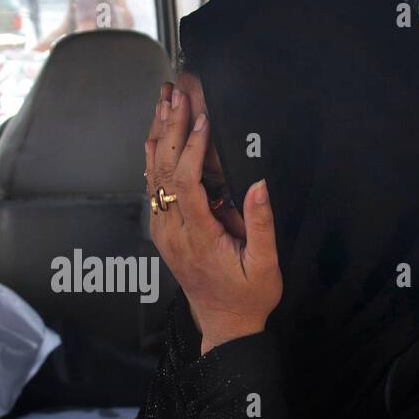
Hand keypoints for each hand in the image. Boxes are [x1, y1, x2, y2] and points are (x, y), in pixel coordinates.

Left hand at [145, 83, 282, 353]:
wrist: (224, 325)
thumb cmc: (247, 297)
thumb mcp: (265, 265)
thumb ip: (261, 224)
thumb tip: (260, 185)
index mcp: (199, 238)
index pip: (187, 184)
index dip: (192, 148)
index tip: (201, 119)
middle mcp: (173, 232)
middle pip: (164, 171)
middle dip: (171, 128)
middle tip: (177, 93)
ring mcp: (164, 231)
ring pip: (154, 176)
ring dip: (160, 135)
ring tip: (165, 100)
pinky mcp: (163, 231)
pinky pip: (154, 188)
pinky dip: (155, 157)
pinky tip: (156, 134)